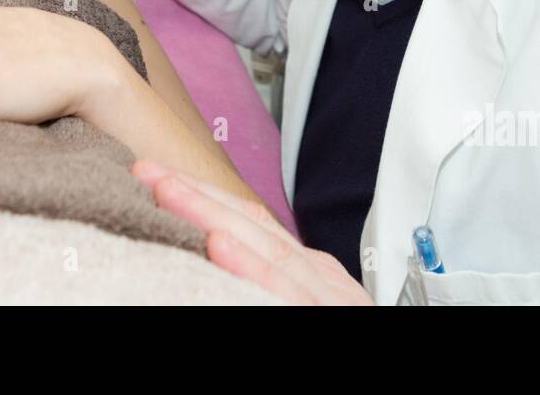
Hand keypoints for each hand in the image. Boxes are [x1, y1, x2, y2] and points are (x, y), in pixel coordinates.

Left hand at [132, 160, 374, 304]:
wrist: (392, 369)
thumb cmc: (331, 320)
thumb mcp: (297, 299)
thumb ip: (262, 278)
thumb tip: (207, 254)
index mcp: (307, 271)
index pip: (250, 220)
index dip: (204, 194)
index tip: (155, 175)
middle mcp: (318, 278)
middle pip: (252, 225)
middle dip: (198, 195)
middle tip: (148, 170)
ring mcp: (324, 299)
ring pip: (264, 251)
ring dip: (212, 216)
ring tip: (169, 192)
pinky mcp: (325, 314)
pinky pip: (285, 293)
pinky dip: (252, 269)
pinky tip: (219, 247)